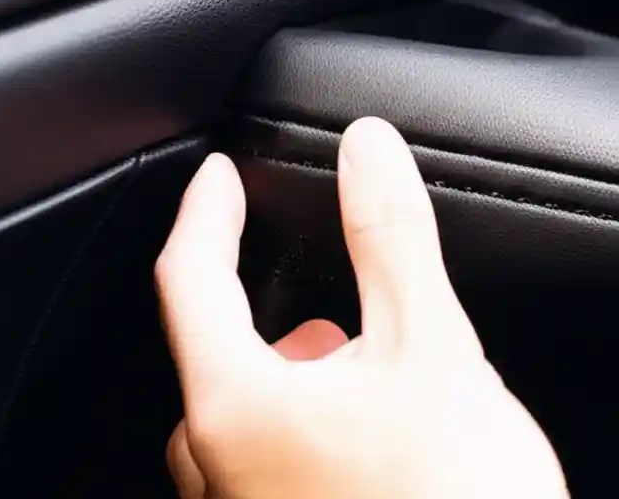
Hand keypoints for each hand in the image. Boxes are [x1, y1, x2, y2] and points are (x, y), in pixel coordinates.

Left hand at [155, 118, 567, 497]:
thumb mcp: (431, 349)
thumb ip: (389, 239)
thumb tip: (367, 151)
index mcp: (235, 408)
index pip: (188, 281)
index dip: (206, 213)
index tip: (220, 180)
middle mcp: (218, 471)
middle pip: (216, 356)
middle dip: (267, 311)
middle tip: (327, 294)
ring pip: (244, 418)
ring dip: (292, 377)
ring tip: (368, 375)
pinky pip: (265, 466)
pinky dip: (303, 428)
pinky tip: (371, 441)